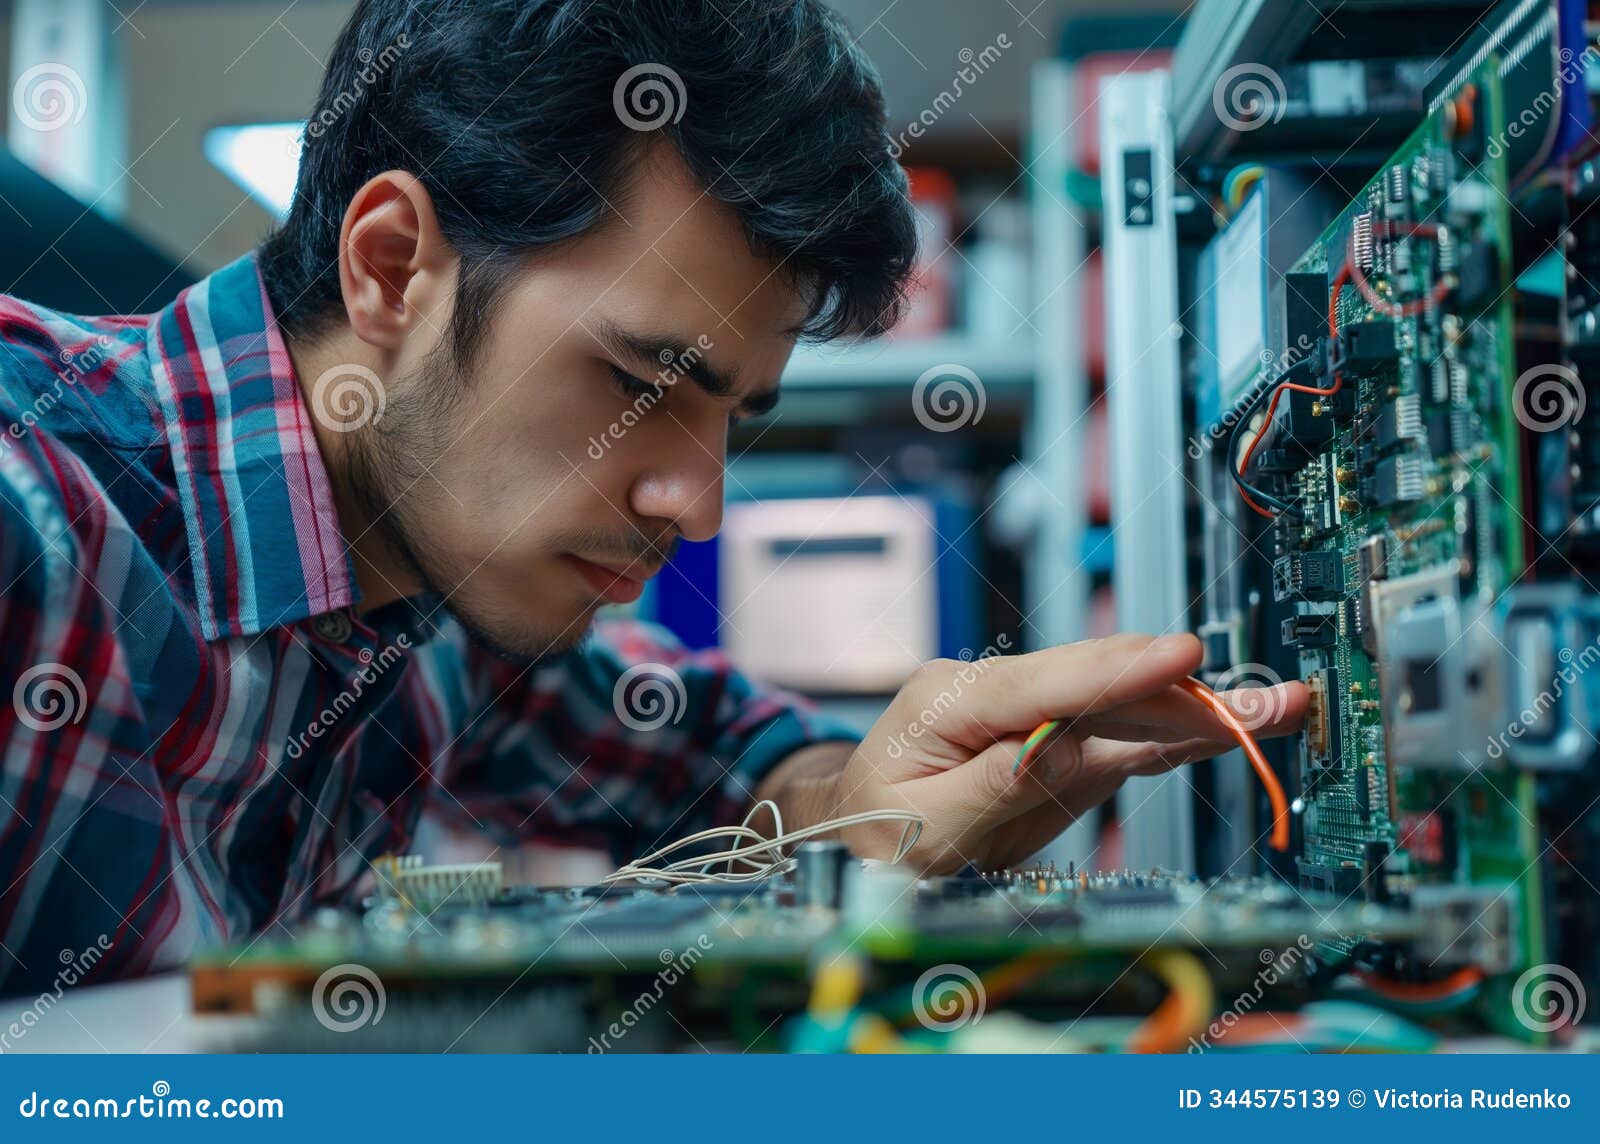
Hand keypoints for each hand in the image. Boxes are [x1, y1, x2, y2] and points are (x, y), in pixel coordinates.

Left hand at [828, 633, 1306, 872]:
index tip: (1183, 655)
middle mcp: (997, 694)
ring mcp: (1031, 715)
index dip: (1122, 670)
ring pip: (1123, 708)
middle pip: (1101, 685)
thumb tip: (1062, 744)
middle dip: (1184, 687)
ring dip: (1198, 710)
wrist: (855, 840)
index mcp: (951, 699)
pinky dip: (1178, 737)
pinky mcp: (1056, 748)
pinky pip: (1122, 741)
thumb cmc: (876, 831)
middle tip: (1262, 692)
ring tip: (1276, 708)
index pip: (1049, 681)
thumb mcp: (919, 825)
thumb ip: (991, 784)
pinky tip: (1233, 725)